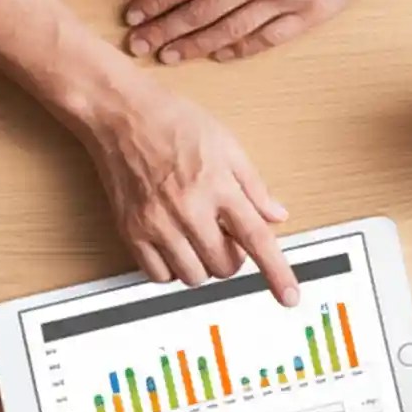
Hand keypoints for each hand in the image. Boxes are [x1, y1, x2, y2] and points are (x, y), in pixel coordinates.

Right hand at [81, 79, 298, 303]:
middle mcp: (189, 209)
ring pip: (194, 277)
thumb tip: (277, 216)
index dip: (277, 272)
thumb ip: (255, 186)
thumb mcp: (228, 145)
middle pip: (225, 266)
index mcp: (219, 187)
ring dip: (203, 266)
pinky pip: (158, 275)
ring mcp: (157, 223)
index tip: (290, 297)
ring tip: (196, 237)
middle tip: (222, 234)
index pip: (256, 239)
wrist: (121, 114)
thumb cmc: (175, 123)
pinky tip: (173, 245)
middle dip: (231, 258)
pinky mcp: (132, 231)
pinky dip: (171, 269)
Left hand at [124, 0, 348, 63]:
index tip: (133, 14)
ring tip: (169, 56)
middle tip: (140, 44)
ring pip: (233, 27)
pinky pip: (270, 36)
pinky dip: (243, 48)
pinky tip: (219, 57)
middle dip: (167, 27)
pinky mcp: (311, 13)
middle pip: (204, 8)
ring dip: (196, 44)